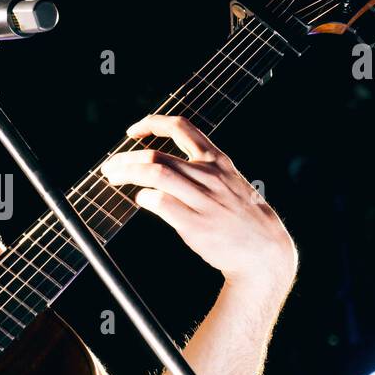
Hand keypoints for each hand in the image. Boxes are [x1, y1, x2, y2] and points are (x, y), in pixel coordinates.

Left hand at [99, 114, 297, 287]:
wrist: (264, 250)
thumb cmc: (241, 217)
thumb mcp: (229, 181)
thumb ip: (202, 169)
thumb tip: (164, 164)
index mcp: (217, 160)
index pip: (181, 127)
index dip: (152, 124)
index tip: (132, 132)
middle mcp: (209, 175)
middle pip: (157, 155)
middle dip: (126, 159)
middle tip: (110, 167)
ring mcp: (203, 199)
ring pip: (156, 174)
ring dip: (127, 173)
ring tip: (114, 178)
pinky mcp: (195, 223)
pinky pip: (160, 202)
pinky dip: (145, 198)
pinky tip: (141, 200)